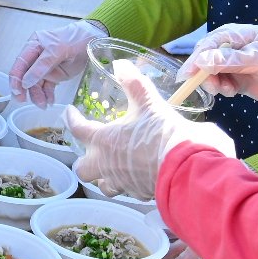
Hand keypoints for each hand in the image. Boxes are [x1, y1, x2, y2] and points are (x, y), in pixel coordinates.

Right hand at [9, 19, 106, 105]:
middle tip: (24, 101)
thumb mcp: (57, 50)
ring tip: (44, 104)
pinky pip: (47, 88)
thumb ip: (41, 65)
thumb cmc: (74, 39)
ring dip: (37, 95)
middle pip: (25, 77)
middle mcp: (36, 58)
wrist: (93, 41)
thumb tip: (25, 82)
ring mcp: (45, 68)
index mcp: (33, 47)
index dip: (15, 79)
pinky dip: (47, 95)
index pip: (19, 64)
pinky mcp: (55, 76)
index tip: (16, 92)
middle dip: (25, 90)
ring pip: (36, 85)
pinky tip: (50, 101)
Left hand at [66, 59, 235, 199]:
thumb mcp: (149, 102)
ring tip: (112, 167)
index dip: (71, 118)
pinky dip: (129, 183)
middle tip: (91, 149)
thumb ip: (134, 83)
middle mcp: (108, 166)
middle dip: (84, 160)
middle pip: (83, 169)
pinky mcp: (142, 194)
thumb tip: (120, 65)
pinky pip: (128, 191)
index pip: (78, 129)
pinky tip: (137, 174)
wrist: (188, 168)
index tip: (69, 112)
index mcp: (104, 142)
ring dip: (104, 177)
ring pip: (104, 185)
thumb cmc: (163, 133)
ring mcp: (124, 183)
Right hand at [178, 23, 257, 115]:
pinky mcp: (238, 79)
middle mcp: (235, 47)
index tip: (189, 73)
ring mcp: (236, 64)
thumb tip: (203, 60)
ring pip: (211, 71)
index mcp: (242, 35)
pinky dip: (221, 88)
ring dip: (213, 82)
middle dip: (204, 71)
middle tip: (208, 86)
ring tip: (226, 91)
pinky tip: (231, 92)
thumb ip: (232, 60)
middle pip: (208, 56)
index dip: (199, 56)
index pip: (213, 42)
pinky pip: (220, 82)